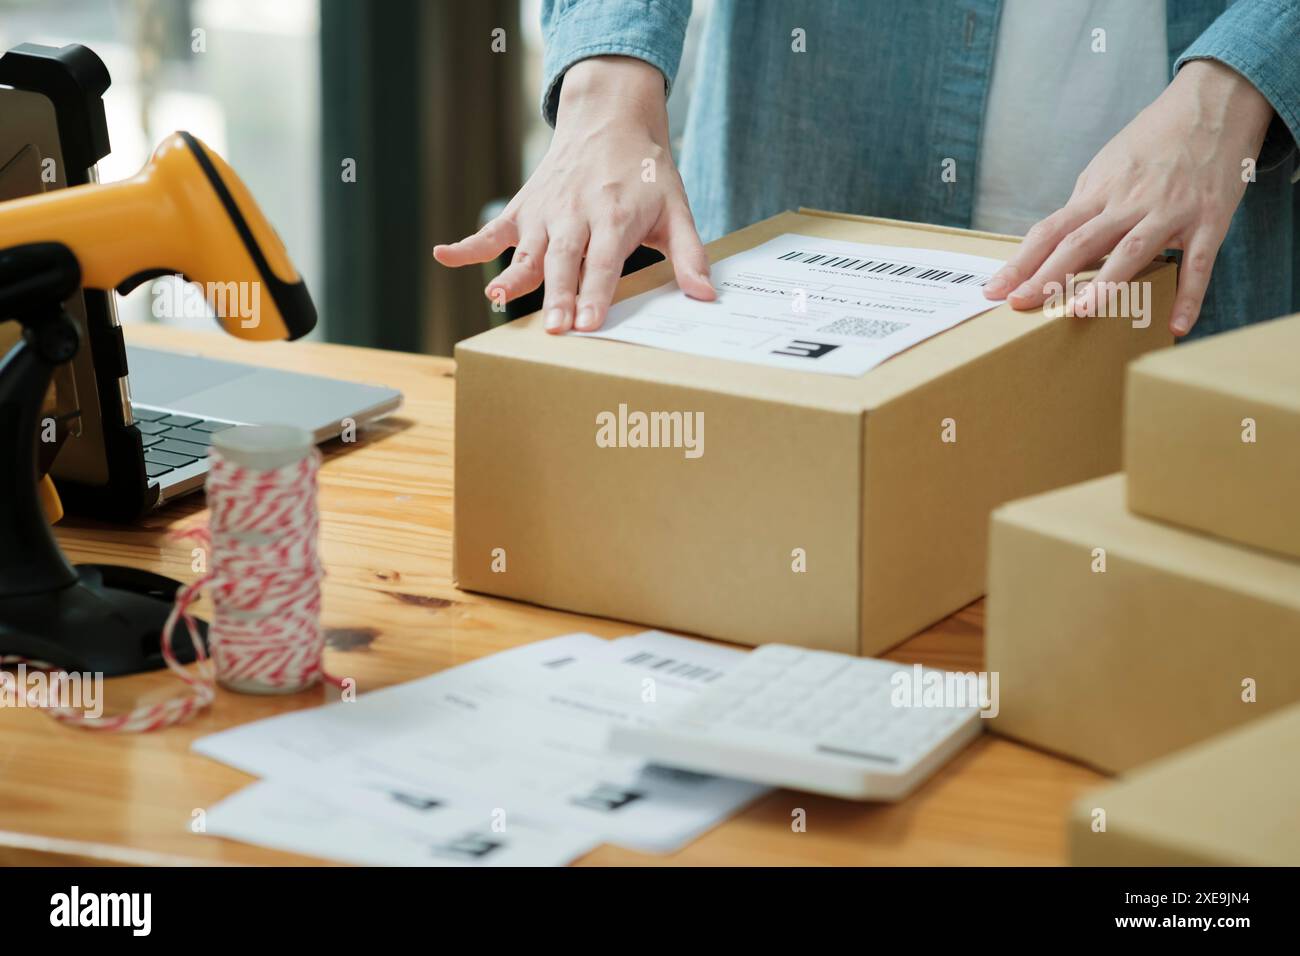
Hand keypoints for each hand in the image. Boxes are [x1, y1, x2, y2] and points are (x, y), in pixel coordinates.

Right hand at [433, 55, 714, 334]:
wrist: (610, 118)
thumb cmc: (645, 172)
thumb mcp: (677, 208)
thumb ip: (691, 255)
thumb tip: (706, 296)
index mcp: (615, 217)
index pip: (605, 262)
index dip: (596, 293)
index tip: (590, 324)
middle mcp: (577, 214)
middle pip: (565, 260)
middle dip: (558, 295)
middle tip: (554, 328)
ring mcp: (546, 212)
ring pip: (528, 250)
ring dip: (514, 278)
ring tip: (497, 302)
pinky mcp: (524, 209)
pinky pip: (492, 231)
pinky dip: (467, 246)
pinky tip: (443, 256)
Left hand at [983, 60, 1274, 335]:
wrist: (1213, 105)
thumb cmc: (1153, 142)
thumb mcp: (1108, 167)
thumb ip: (1084, 206)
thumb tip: (1053, 243)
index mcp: (1099, 192)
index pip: (1051, 230)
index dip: (1021, 261)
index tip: (995, 289)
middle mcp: (1129, 202)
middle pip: (1081, 242)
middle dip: (1047, 275)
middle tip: (1019, 303)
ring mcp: (1169, 211)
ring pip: (1132, 250)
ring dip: (1107, 283)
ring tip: (1080, 313)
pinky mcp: (1209, 220)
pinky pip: (1198, 263)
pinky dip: (1189, 295)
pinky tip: (1176, 326)